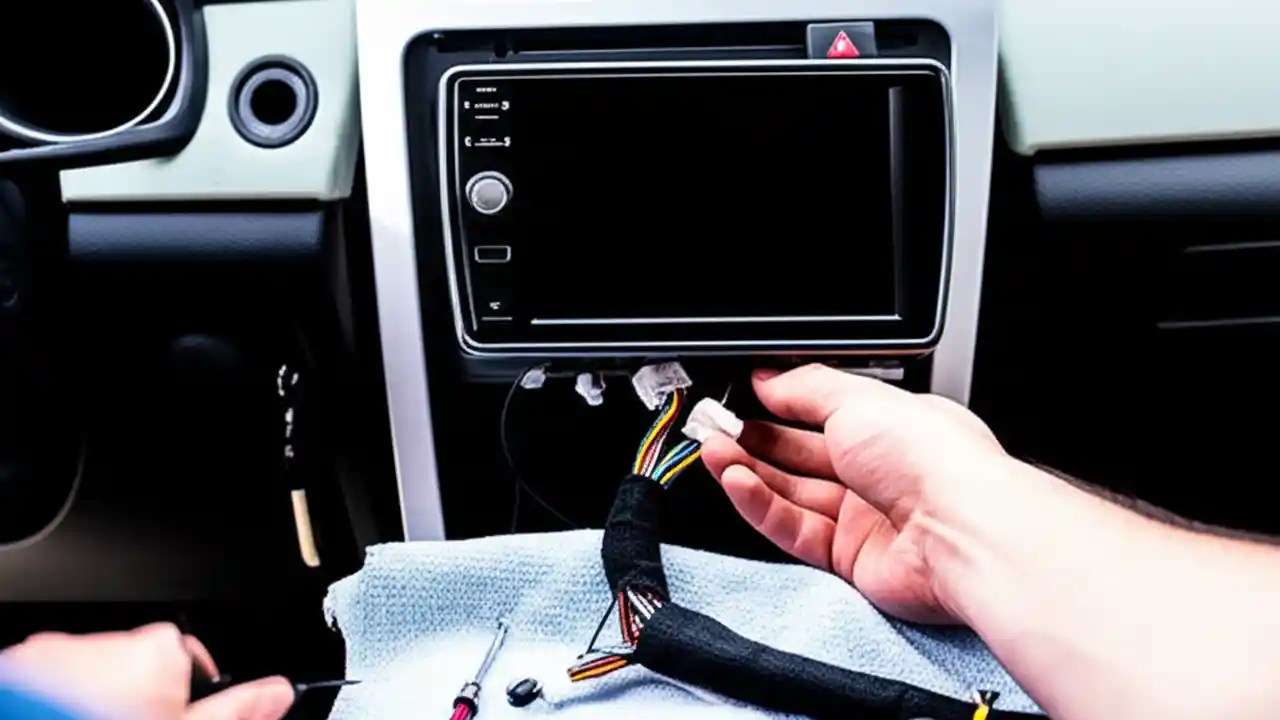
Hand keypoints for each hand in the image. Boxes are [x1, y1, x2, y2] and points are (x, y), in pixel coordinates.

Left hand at [0, 623, 293, 719]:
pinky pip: (49, 676)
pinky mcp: (21, 665)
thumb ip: (237, 709)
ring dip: (95, 695)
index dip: (189, 694)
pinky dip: (56, 696)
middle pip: (140, 665)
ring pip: (92, 671)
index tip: (180, 715)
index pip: (190, 659)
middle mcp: (111, 640)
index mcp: (159, 650)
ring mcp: (59, 653)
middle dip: (140, 694)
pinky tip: (62, 717)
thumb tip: (280, 692)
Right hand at [701, 364, 1009, 622]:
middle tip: (714, 427)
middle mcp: (879, 473)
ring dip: (748, 472)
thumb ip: (806, 389)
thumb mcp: (859, 398)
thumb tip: (769, 378)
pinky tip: (736, 483)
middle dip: (754, 440)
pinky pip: (793, 529)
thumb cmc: (933, 460)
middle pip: (801, 456)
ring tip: (713, 451)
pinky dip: (760, 505)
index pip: (823, 413)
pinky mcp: (849, 559)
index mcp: (891, 427)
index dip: (780, 405)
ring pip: (791, 494)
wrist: (963, 533)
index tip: (741, 398)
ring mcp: (865, 518)